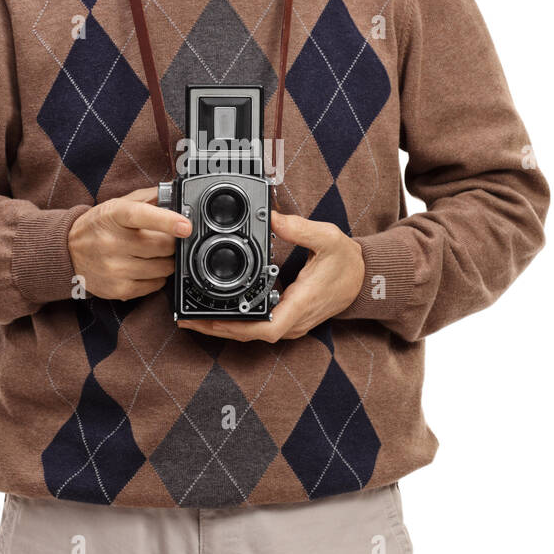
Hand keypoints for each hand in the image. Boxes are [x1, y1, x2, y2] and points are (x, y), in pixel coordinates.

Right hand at [67, 185, 190, 299]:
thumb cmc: (99, 225)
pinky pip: (155, 285)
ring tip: (154, 254)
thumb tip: (177, 195)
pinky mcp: (118, 289)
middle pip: (163, 246)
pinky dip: (158, 277)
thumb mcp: (118, 204)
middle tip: (167, 239)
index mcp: (114, 215)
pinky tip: (145, 267)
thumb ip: (148, 197)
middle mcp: (112, 242)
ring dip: (167, 261)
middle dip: (172, 242)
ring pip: (163, 267)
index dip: (167, 220)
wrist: (67, 251)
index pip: (142, 216)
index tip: (186, 226)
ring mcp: (114, 268)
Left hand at [177, 209, 364, 342]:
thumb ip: (299, 227)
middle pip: (251, 336)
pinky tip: (220, 314)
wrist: (365, 278)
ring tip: (195, 318)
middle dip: (218, 329)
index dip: (237, 327)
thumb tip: (273, 217)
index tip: (211, 320)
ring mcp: (293, 323)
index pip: (267, 329)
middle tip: (188, 320)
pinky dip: (238, 323)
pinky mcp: (290, 320)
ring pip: (253, 335)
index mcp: (301, 303)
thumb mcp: (328, 238)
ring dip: (225, 328)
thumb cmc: (348, 262)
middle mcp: (295, 320)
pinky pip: (260, 328)